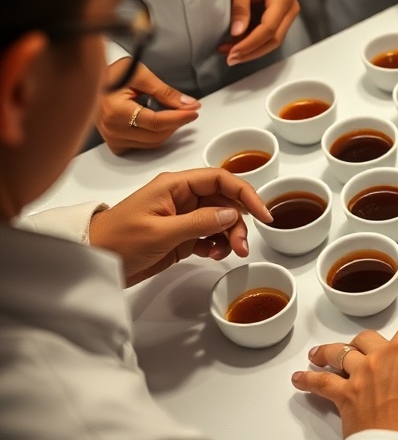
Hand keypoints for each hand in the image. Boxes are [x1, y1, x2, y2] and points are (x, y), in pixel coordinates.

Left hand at [89, 168, 273, 286]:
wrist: (93, 260)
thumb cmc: (117, 240)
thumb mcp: (160, 231)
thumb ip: (199, 222)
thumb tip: (230, 214)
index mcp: (176, 185)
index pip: (221, 179)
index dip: (245, 194)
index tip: (263, 214)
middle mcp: (182, 197)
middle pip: (225, 201)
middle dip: (238, 222)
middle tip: (242, 246)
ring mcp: (182, 216)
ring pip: (220, 220)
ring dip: (230, 236)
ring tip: (228, 254)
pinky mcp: (181, 236)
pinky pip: (209, 236)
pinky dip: (217, 245)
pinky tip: (213, 255)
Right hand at [96, 60, 200, 154]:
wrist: (90, 81)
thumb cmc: (111, 75)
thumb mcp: (140, 75)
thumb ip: (165, 91)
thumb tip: (188, 103)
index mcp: (115, 111)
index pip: (156, 122)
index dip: (179, 117)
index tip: (193, 111)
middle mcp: (111, 129)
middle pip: (156, 135)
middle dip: (176, 123)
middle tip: (188, 109)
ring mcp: (112, 138)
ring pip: (152, 143)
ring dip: (168, 130)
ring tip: (174, 114)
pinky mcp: (114, 143)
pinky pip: (142, 146)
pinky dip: (155, 137)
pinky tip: (158, 124)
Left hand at [223, 0, 299, 65]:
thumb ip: (239, 7)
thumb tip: (237, 32)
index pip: (268, 29)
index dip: (250, 44)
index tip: (233, 52)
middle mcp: (289, 11)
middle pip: (273, 40)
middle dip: (251, 52)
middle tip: (230, 58)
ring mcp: (286, 17)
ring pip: (271, 42)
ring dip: (250, 50)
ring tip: (229, 53)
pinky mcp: (279, 20)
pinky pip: (268, 37)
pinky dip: (252, 43)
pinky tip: (236, 45)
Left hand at [292, 310, 397, 439]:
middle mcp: (380, 357)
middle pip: (371, 336)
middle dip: (374, 338)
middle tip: (377, 344)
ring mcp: (359, 378)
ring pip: (340, 353)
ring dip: (331, 350)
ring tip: (321, 351)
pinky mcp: (345, 400)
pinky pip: (321, 384)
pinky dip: (309, 379)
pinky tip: (300, 377)